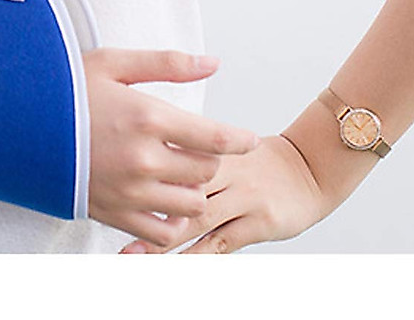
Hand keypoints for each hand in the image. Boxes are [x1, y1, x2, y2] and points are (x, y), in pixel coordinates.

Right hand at [83, 47, 261, 246]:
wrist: (17, 121)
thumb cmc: (65, 88)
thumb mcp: (115, 63)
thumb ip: (168, 64)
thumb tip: (213, 63)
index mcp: (146, 117)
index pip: (213, 138)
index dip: (238, 139)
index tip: (248, 139)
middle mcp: (142, 159)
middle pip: (205, 172)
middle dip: (209, 158)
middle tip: (196, 146)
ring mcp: (128, 191)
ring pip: (190, 204)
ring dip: (193, 189)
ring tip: (180, 171)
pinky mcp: (113, 213)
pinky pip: (162, 233)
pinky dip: (174, 221)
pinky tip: (166, 200)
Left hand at [117, 133, 334, 253]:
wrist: (310, 168)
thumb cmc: (259, 160)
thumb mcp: (223, 147)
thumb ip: (187, 149)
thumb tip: (144, 153)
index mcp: (210, 146)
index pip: (170, 153)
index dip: (138, 167)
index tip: (103, 180)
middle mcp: (223, 170)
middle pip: (175, 187)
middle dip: (140, 207)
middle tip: (108, 222)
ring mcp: (240, 198)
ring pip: (194, 220)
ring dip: (160, 241)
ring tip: (129, 257)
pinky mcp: (257, 223)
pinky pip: (220, 244)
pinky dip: (194, 258)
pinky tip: (173, 267)